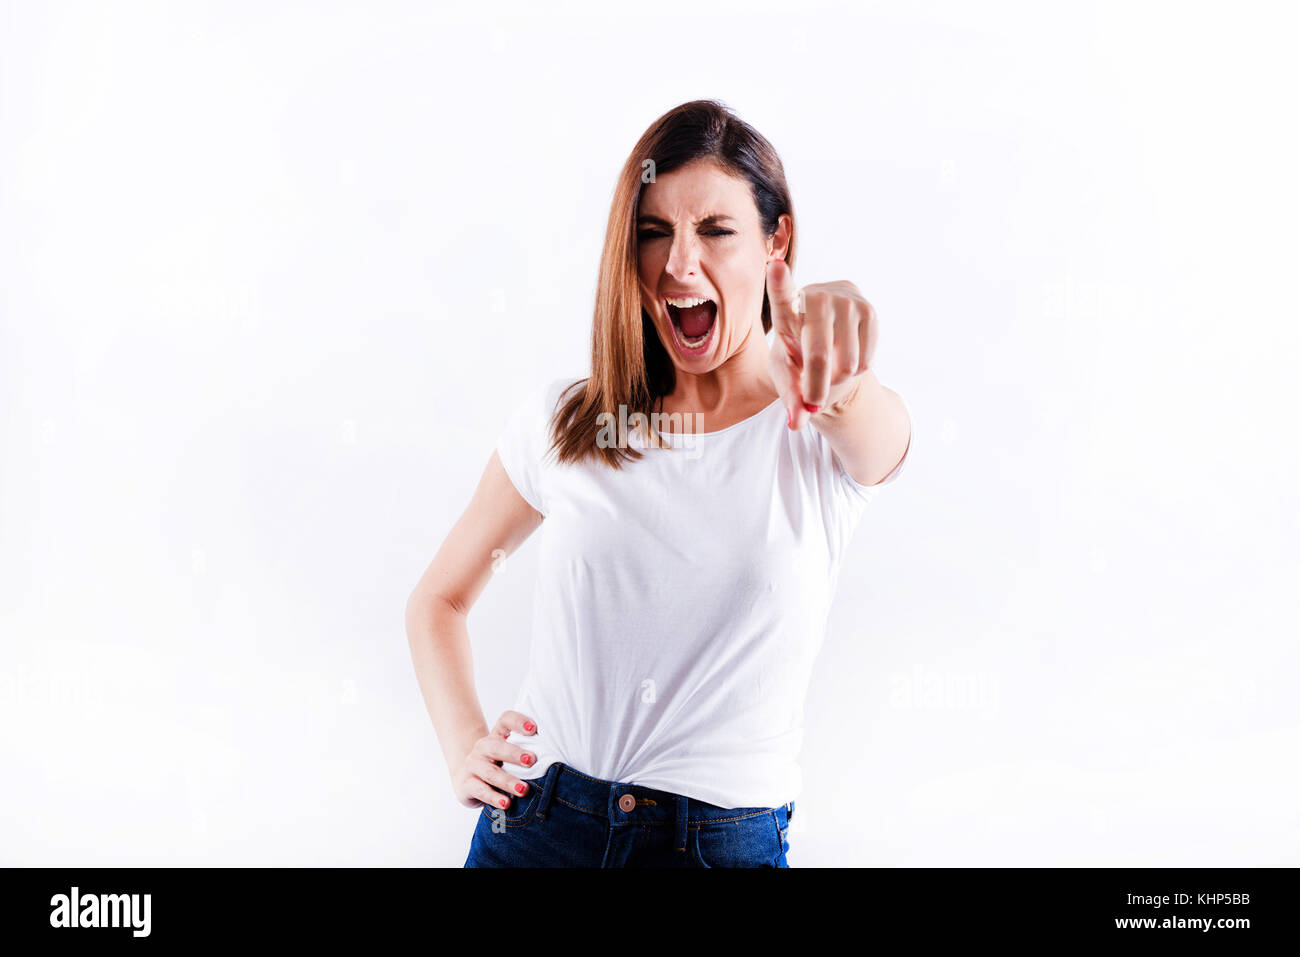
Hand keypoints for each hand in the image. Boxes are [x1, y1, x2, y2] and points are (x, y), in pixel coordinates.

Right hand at [451, 710, 537, 809]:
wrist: (466, 779)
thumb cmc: (499, 766)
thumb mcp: (509, 756)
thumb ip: (527, 753)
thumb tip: (557, 761)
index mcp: (496, 736)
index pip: (505, 720)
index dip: (518, 722)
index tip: (534, 729)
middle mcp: (483, 747)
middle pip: (496, 746)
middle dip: (514, 753)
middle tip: (532, 760)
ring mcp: (472, 765)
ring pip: (490, 772)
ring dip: (508, 781)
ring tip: (524, 790)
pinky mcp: (466, 784)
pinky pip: (480, 790)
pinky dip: (494, 798)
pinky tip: (506, 803)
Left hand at [765, 258, 877, 429]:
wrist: (829, 348)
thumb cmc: (798, 363)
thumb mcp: (787, 381)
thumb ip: (790, 400)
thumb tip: (797, 423)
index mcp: (786, 312)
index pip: (782, 298)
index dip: (779, 283)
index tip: (774, 266)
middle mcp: (814, 298)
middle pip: (818, 356)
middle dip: (815, 388)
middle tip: (812, 402)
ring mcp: (844, 300)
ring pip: (847, 362)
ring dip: (839, 378)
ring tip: (830, 367)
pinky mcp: (869, 310)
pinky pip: (866, 358)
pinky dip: (858, 371)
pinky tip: (849, 357)